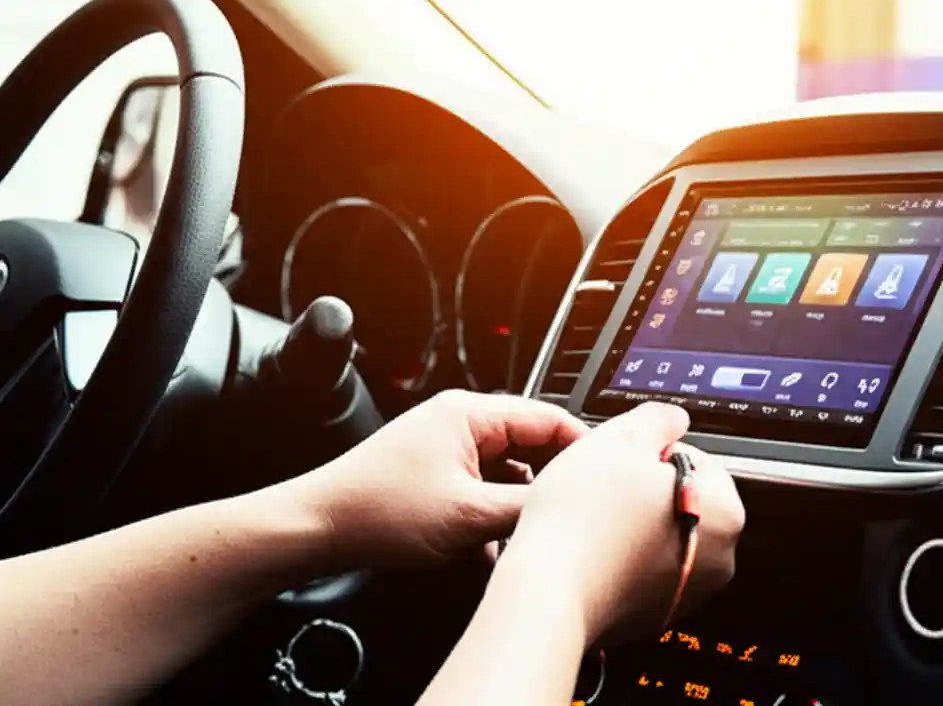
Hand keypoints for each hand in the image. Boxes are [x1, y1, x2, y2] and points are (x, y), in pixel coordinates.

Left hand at [283, 390, 587, 567]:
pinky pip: (483, 488)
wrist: (318, 528)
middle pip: (531, 447)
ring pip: (508, 472)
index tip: (605, 481)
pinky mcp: (436, 473)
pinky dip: (492, 515)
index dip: (583, 451)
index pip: (550, 419)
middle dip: (548, 484)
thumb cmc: (377, 511)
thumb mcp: (469, 516)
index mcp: (470, 413)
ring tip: (522, 536)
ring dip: (517, 505)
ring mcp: (447, 446)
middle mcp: (460, 421)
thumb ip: (529, 507)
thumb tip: (571, 507)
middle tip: (568, 515)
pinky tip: (490, 547)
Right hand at [498, 402, 744, 642]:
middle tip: (604, 486)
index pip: (696, 459)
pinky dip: (622, 556)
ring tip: (594, 519)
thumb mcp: (624, 438)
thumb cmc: (586, 518)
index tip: (621, 459)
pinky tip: (593, 548)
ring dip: (632, 521)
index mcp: (726, 514)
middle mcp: (719, 559)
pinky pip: (642, 570)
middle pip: (680, 500)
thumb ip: (660, 418)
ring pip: (660, 535)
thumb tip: (674, 419)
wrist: (549, 592)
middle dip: (643, 488)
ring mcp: (688, 593)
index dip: (651, 451)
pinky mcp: (655, 615)